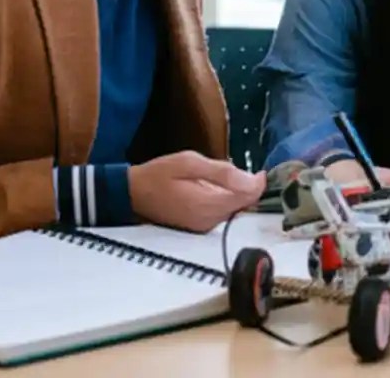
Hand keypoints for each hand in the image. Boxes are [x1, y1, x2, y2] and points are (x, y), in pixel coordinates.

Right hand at [129, 151, 266, 232]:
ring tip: (213, 177)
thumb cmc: (158, 174)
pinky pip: (222, 211)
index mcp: (209, 206)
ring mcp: (205, 227)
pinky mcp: (200, 227)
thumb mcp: (190, 163)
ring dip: (233, 192)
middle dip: (245, 186)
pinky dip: (223, 198)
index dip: (258, 182)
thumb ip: (223, 172)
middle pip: (244, 203)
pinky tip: (208, 188)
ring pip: (234, 207)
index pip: (249, 197)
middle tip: (229, 170)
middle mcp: (210, 221)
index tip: (259, 170)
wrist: (130, 195)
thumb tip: (254, 180)